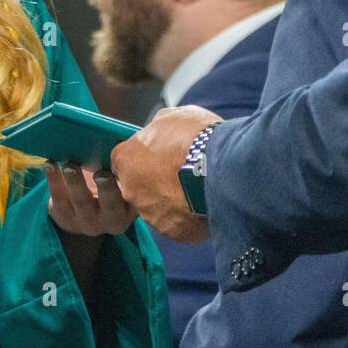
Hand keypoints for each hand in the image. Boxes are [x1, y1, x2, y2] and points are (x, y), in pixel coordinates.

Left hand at [45, 161, 135, 236]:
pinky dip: (54, 180)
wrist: (90, 213)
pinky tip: (50, 164)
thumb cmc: (113, 186)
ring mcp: (85, 222)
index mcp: (130, 210)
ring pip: (80, 201)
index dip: (131, 188)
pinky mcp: (65, 218)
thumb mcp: (124, 183)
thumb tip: (129, 143)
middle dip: (106, 189)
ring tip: (70, 164)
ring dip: (75, 181)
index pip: (133, 200)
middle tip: (100, 173)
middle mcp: (109, 221)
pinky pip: (59, 199)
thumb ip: (128, 169)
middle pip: (109, 204)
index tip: (127, 175)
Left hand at [111, 105, 218, 242]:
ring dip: (170, 199)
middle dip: (154, 181)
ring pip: (156, 207)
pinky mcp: (171, 230)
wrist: (223, 168)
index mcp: (126, 158)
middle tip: (178, 172)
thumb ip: (159, 127)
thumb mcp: (174, 116)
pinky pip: (176, 223)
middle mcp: (130, 190)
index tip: (159, 155)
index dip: (142, 157)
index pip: (124, 160)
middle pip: (137, 186)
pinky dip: (186, 215)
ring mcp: (150, 214)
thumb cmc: (196, 137)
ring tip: (194, 188)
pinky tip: (202, 202)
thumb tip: (159, 131)